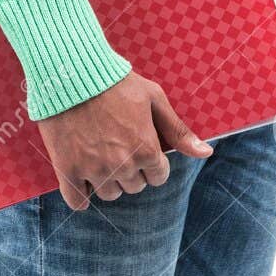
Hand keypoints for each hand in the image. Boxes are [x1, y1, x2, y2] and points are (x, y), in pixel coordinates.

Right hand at [37, 71, 213, 210]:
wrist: (72, 73)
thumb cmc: (117, 83)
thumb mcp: (154, 99)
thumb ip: (178, 130)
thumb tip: (206, 152)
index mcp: (147, 150)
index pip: (159, 177)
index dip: (152, 162)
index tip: (141, 146)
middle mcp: (123, 165)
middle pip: (135, 187)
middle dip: (132, 170)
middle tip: (119, 145)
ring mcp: (94, 170)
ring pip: (109, 194)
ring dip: (108, 180)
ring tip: (100, 155)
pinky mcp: (68, 171)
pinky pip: (78, 201)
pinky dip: (82, 195)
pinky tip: (83, 179)